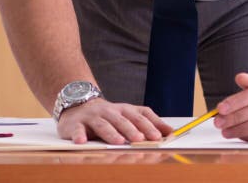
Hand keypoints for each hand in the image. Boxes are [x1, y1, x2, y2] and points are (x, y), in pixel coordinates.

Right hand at [57, 98, 172, 144]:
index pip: (139, 116)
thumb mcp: (129, 116)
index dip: (149, 125)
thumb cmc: (109, 116)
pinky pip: (77, 129)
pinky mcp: (76, 124)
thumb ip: (149, 123)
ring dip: (111, 133)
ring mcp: (92, 116)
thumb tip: (171, 132)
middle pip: (122, 120)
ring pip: (103, 124)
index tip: (159, 136)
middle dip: (132, 129)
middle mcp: (110, 111)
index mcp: (124, 109)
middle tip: (141, 140)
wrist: (78, 106)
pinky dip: (79, 135)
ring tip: (119, 141)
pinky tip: (82, 141)